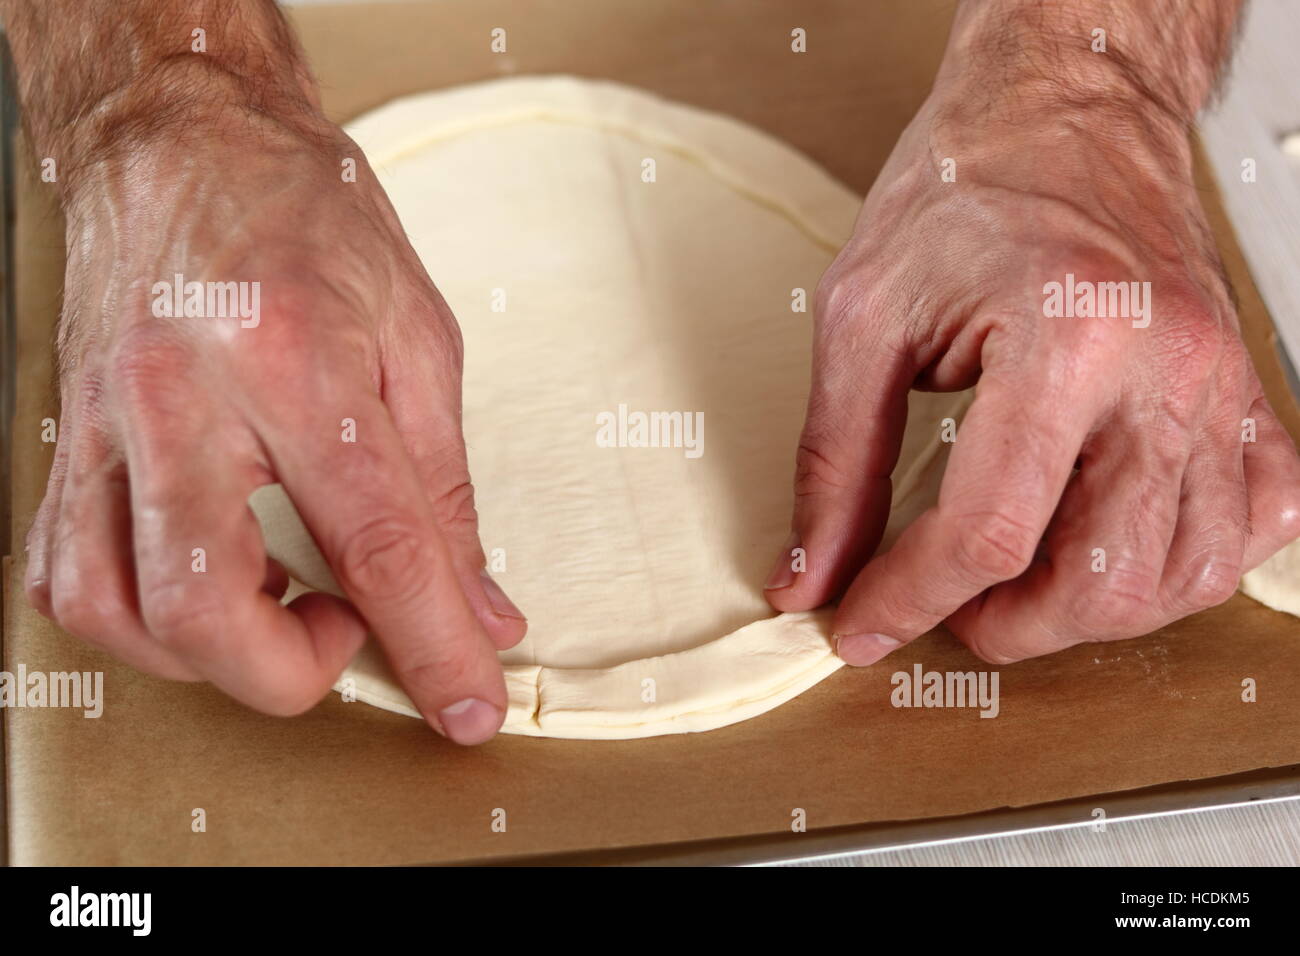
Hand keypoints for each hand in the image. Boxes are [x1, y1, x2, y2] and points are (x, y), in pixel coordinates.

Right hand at [24, 63, 524, 742]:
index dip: (433, 646)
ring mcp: (103, 420)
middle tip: (344, 630)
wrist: (186, 135)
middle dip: (290, 672)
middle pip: (208, 607)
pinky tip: (205, 578)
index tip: (468, 707)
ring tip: (276, 597)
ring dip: (209, 652)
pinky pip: (65, 574)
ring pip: (116, 610)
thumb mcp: (418, 336)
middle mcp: (182, 395)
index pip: (377, 544)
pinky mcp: (63, 435)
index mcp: (298, 358)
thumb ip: (447, 489)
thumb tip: (481, 606)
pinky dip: (138, 617)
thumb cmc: (310, 217)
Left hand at [765, 23, 1299, 664]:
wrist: (1065, 115)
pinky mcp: (1244, 390)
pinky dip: (1185, 565)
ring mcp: (1220, 384)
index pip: (989, 531)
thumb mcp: (862, 316)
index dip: (909, 600)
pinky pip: (1256, 521)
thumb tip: (810, 573)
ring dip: (1089, 612)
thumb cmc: (966, 191)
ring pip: (1185, 575)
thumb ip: (833, 461)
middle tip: (944, 607)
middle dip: (1005, 626)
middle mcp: (1166, 368)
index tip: (859, 624)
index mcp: (1066, 337)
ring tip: (1017, 583)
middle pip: (1102, 578)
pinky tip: (1116, 543)